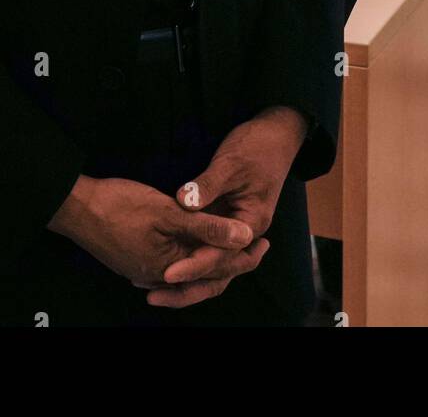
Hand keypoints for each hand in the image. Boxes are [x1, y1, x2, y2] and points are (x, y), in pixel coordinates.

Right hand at [47, 173, 254, 291]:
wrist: (75, 207)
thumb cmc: (119, 205)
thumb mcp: (169, 212)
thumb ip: (207, 227)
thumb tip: (244, 237)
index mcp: (170, 268)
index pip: (216, 267)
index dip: (243, 254)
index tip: (265, 243)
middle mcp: (157, 277)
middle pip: (203, 274)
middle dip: (231, 261)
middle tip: (258, 248)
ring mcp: (143, 271)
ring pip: (187, 270)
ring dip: (210, 259)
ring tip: (232, 245)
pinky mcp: (133, 261)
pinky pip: (170, 265)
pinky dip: (189, 258)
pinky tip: (195, 246)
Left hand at [143, 106, 307, 307]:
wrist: (274, 134)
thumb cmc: (256, 147)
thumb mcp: (230, 163)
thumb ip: (207, 185)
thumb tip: (182, 203)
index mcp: (251, 223)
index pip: (221, 255)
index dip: (194, 265)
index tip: (168, 273)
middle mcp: (244, 233)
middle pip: (218, 272)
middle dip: (187, 286)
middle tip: (153, 294)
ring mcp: (234, 229)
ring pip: (212, 265)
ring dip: (186, 279)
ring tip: (153, 290)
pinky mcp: (223, 221)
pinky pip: (206, 246)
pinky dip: (188, 258)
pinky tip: (164, 263)